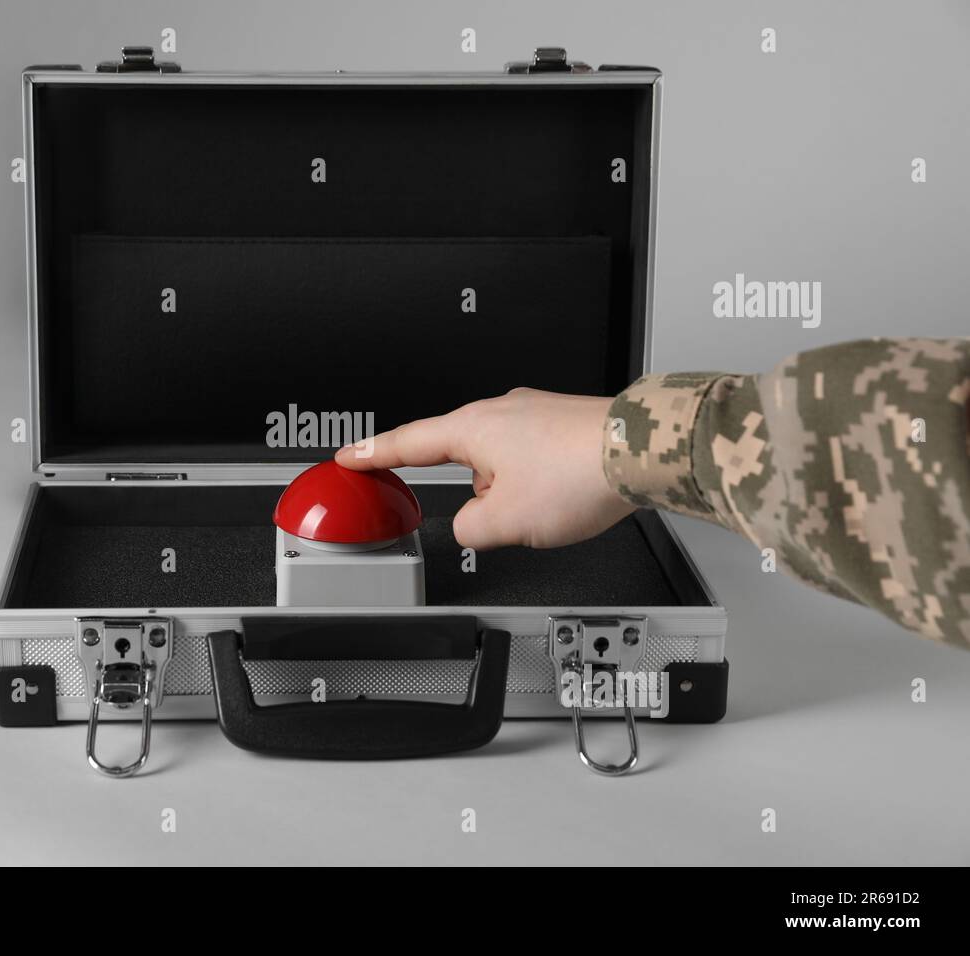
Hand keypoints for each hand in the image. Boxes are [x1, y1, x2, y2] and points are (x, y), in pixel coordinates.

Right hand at [335, 388, 634, 549]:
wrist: (642, 452)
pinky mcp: (563, 423)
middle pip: (463, 460)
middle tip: (497, 517)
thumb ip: (468, 530)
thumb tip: (469, 526)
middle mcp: (500, 412)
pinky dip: (542, 483)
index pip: (406, 444)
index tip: (350, 457)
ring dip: (514, 491)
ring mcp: (534, 413)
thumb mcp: (504, 524)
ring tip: (549, 512)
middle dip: (477, 494)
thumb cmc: (579, 475)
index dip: (373, 455)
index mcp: (471, 429)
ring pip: (502, 464)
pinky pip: (535, 459)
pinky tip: (563, 499)